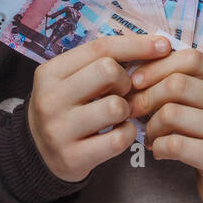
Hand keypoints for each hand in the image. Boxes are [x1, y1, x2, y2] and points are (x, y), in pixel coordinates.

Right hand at [26, 34, 172, 182]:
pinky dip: (127, 133)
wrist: (38, 154)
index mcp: (50, 72)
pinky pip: (119, 138)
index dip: (136, 44)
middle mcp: (49, 99)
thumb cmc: (67, 108)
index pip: (99, 48)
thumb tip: (157, 45)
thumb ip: (101, 61)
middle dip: (125, 80)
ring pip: (116, 107)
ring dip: (127, 109)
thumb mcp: (71, 80)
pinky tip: (118, 132)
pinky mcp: (72, 157)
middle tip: (122, 91)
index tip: (163, 46)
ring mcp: (58, 130)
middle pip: (108, 71)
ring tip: (118, 113)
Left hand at [125, 48, 202, 202]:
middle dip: (146, 97)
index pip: (191, 59)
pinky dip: (157, 147)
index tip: (136, 81)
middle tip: (133, 110)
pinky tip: (158, 151)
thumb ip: (181, 80)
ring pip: (171, 113)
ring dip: (150, 126)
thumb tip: (134, 67)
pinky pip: (174, 144)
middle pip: (177, 85)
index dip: (157, 66)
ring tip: (149, 135)